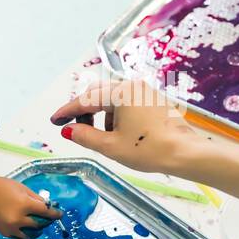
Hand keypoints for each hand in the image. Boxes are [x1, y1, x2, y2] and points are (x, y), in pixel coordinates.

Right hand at [0, 174, 61, 238]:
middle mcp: (18, 218)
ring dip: (38, 230)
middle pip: (40, 224)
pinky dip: (27, 234)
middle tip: (49, 218)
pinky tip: (29, 229)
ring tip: (39, 224)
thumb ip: (35, 198)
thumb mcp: (21, 188)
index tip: (60, 214)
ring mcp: (11, 227)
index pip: (46, 212)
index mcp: (24, 205)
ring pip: (31, 234)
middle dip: (47, 221)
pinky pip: (20, 237)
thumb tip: (47, 205)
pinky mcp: (5, 232)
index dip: (55, 213)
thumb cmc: (0, 186)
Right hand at [49, 79, 202, 174]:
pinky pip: (127, 102)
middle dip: (85, 112)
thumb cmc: (150, 149)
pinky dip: (117, 115)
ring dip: (103, 115)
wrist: (184, 153)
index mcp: (120, 93)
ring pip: (113, 98)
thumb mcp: (111, 147)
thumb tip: (69, 130)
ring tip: (106, 138)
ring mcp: (145, 91)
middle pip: (98, 94)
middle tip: (76, 130)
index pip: (85, 100)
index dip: (67, 111)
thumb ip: (85, 136)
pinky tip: (122, 134)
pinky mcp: (153, 100)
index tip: (55, 120)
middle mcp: (133, 86)